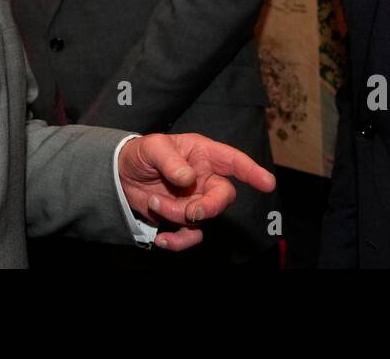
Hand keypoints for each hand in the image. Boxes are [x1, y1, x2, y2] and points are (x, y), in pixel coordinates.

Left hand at [117, 133, 275, 250]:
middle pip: (223, 197)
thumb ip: (171, 161)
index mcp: (203, 155)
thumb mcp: (153, 148)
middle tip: (190, 211)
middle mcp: (205, 179)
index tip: (268, 183)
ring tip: (154, 204)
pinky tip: (161, 238)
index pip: (233, 162)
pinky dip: (177, 241)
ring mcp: (195, 201)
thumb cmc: (142, 154)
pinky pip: (190, 236)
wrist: (121, 175)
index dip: (252, 171)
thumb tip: (189, 180)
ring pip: (203, 218)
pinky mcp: (183, 219)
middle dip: (210, 207)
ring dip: (178, 217)